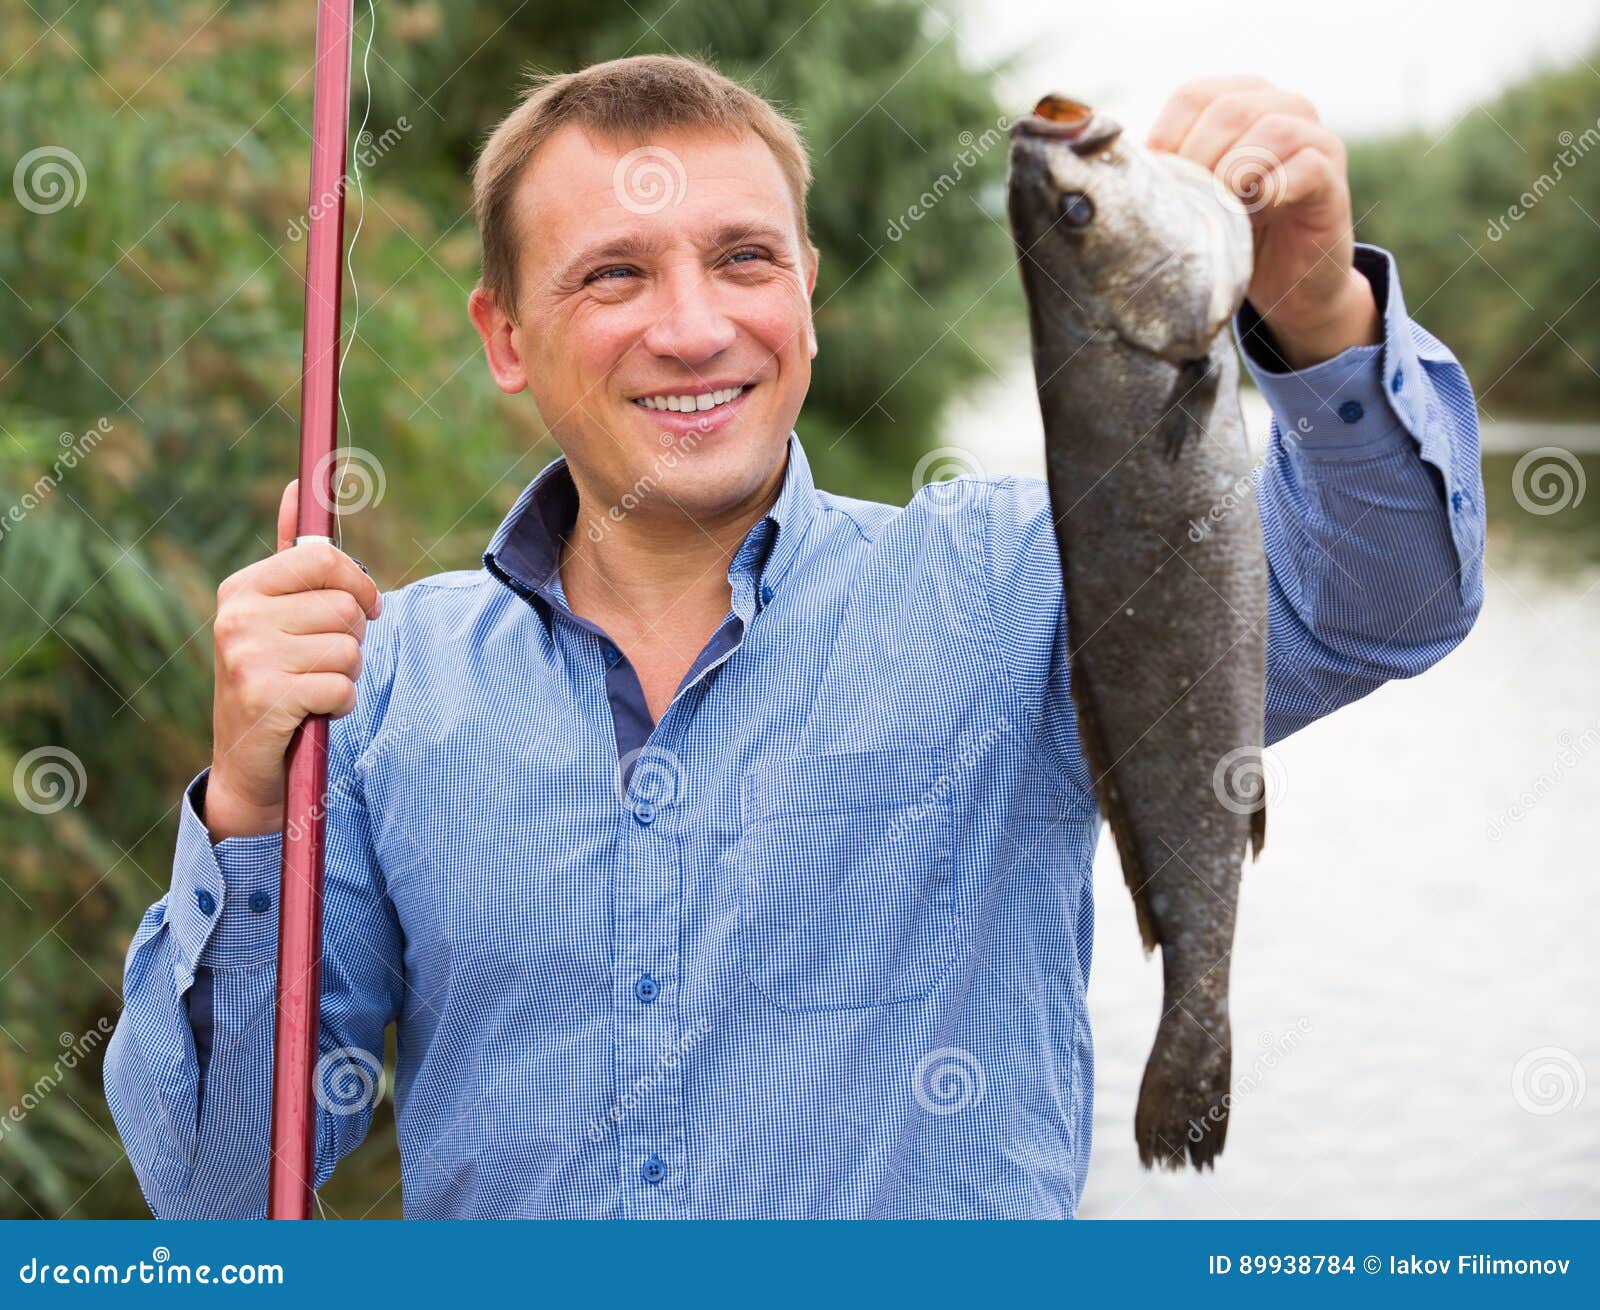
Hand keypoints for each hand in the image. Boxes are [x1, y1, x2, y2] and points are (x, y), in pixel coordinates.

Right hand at [205, 480, 381, 840]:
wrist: (247, 762)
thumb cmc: (273, 678)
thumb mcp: (275, 613)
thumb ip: (292, 555)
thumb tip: (298, 485)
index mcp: (242, 588)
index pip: (324, 558)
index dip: (360, 584)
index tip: (366, 608)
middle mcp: (238, 617)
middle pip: (346, 608)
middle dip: (352, 640)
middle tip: (321, 663)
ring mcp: (248, 657)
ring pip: (349, 649)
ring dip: (346, 675)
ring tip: (312, 687)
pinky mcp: (266, 697)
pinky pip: (342, 687)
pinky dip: (340, 705)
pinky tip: (311, 712)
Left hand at [1146, 75, 1379, 368]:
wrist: (1286, 284)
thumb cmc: (1232, 235)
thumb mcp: (1194, 199)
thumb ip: (1171, 173)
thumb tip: (1118, 165)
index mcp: (1240, 100)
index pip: (1193, 95)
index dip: (1170, 138)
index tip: (1162, 186)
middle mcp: (1282, 106)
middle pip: (1229, 109)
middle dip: (1199, 159)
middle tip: (1193, 203)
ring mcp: (1314, 137)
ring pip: (1271, 130)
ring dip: (1234, 173)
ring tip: (1224, 209)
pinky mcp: (1331, 176)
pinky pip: (1304, 167)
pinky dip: (1272, 191)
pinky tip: (1256, 214)